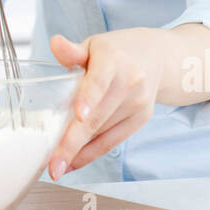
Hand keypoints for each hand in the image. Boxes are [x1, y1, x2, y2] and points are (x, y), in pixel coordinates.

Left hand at [46, 28, 163, 178]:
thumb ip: (73, 51)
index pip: (100, 79)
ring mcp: (137, 103)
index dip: (89, 96)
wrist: (156, 58)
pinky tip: (74, 162)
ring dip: (77, 152)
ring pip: (102, 133)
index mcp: (113, 59)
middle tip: (54, 165)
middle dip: (73, 143)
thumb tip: (55, 44)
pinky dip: (92, 154)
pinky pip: (113, 141)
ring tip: (56, 166)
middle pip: (98, 116)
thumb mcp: (94, 45)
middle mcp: (129, 82)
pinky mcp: (141, 119)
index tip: (79, 114)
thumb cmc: (117, 52)